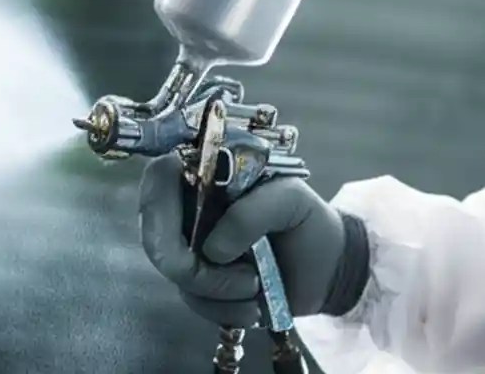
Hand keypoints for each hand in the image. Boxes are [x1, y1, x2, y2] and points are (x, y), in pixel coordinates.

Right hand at [138, 153, 368, 326]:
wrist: (328, 267)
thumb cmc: (307, 221)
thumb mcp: (289, 200)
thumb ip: (252, 213)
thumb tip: (212, 250)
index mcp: (205, 175)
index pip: (158, 181)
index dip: (158, 210)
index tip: (189, 238)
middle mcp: (188, 209)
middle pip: (156, 237)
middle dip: (193, 267)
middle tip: (242, 278)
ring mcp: (191, 247)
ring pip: (176, 275)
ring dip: (219, 291)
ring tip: (258, 285)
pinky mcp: (200, 283)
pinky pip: (193, 301)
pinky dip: (224, 310)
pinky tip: (254, 306)